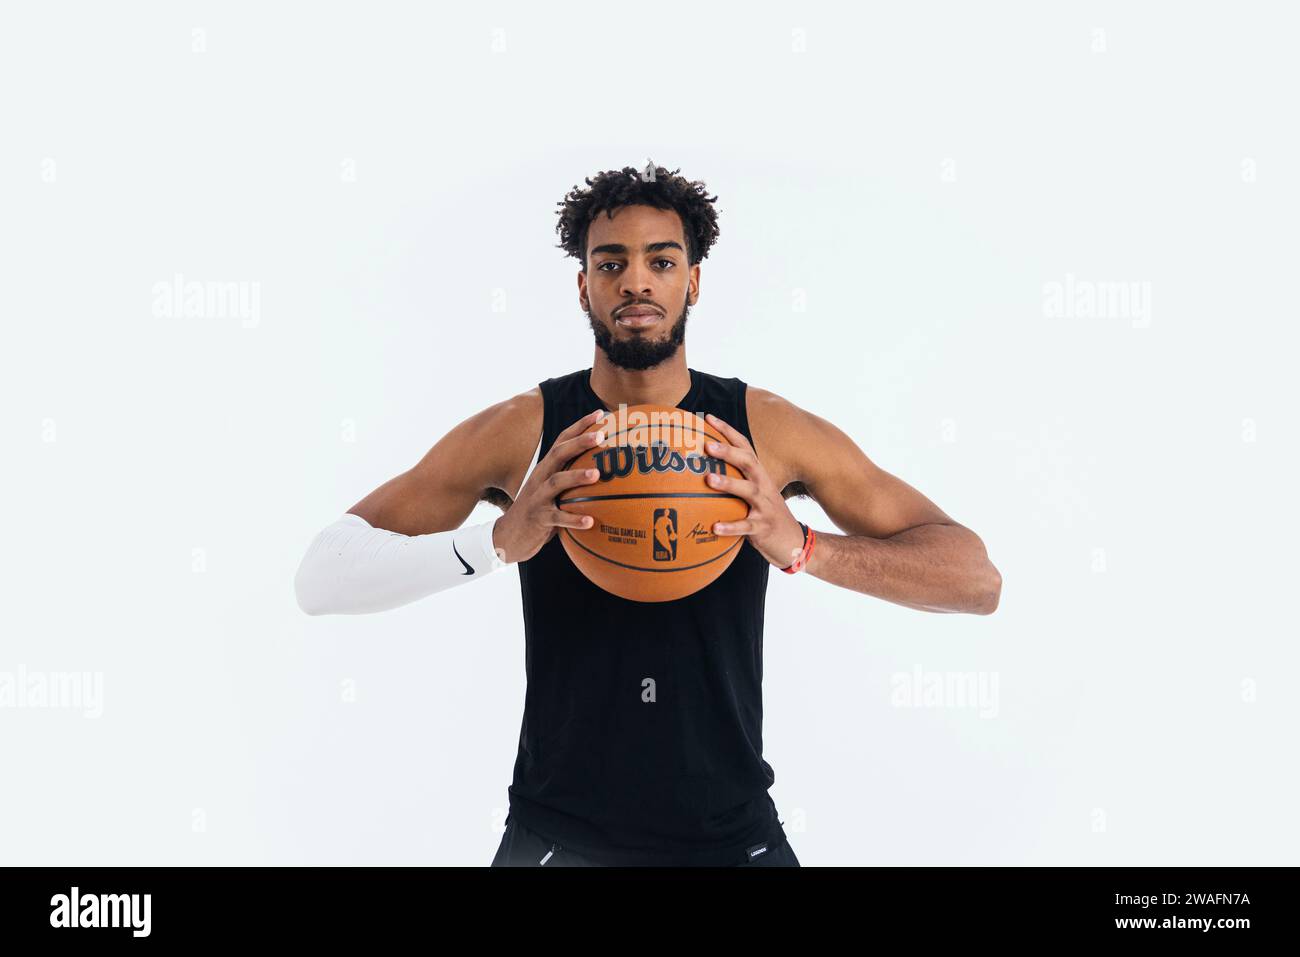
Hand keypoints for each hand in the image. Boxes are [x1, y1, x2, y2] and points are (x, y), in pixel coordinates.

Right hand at [492, 408, 606, 563]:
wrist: (509, 537)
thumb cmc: (539, 511)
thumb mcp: (553, 492)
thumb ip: (572, 480)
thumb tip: (605, 472)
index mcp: (546, 469)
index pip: (562, 441)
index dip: (580, 426)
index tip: (600, 414)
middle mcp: (540, 479)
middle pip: (558, 454)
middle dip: (579, 442)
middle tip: (600, 435)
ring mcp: (538, 498)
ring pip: (556, 483)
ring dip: (576, 476)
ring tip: (597, 475)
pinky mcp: (538, 519)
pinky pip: (557, 518)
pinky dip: (574, 519)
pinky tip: (590, 521)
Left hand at [701, 412, 806, 568]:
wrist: (794, 542)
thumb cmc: (766, 515)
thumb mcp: (755, 493)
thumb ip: (736, 481)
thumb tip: (703, 471)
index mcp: (759, 475)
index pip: (744, 447)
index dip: (728, 431)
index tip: (708, 418)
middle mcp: (763, 486)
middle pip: (747, 463)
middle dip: (728, 452)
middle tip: (707, 445)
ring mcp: (764, 507)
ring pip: (747, 491)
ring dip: (728, 484)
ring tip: (709, 479)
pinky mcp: (762, 528)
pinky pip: (745, 526)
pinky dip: (730, 526)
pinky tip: (714, 527)